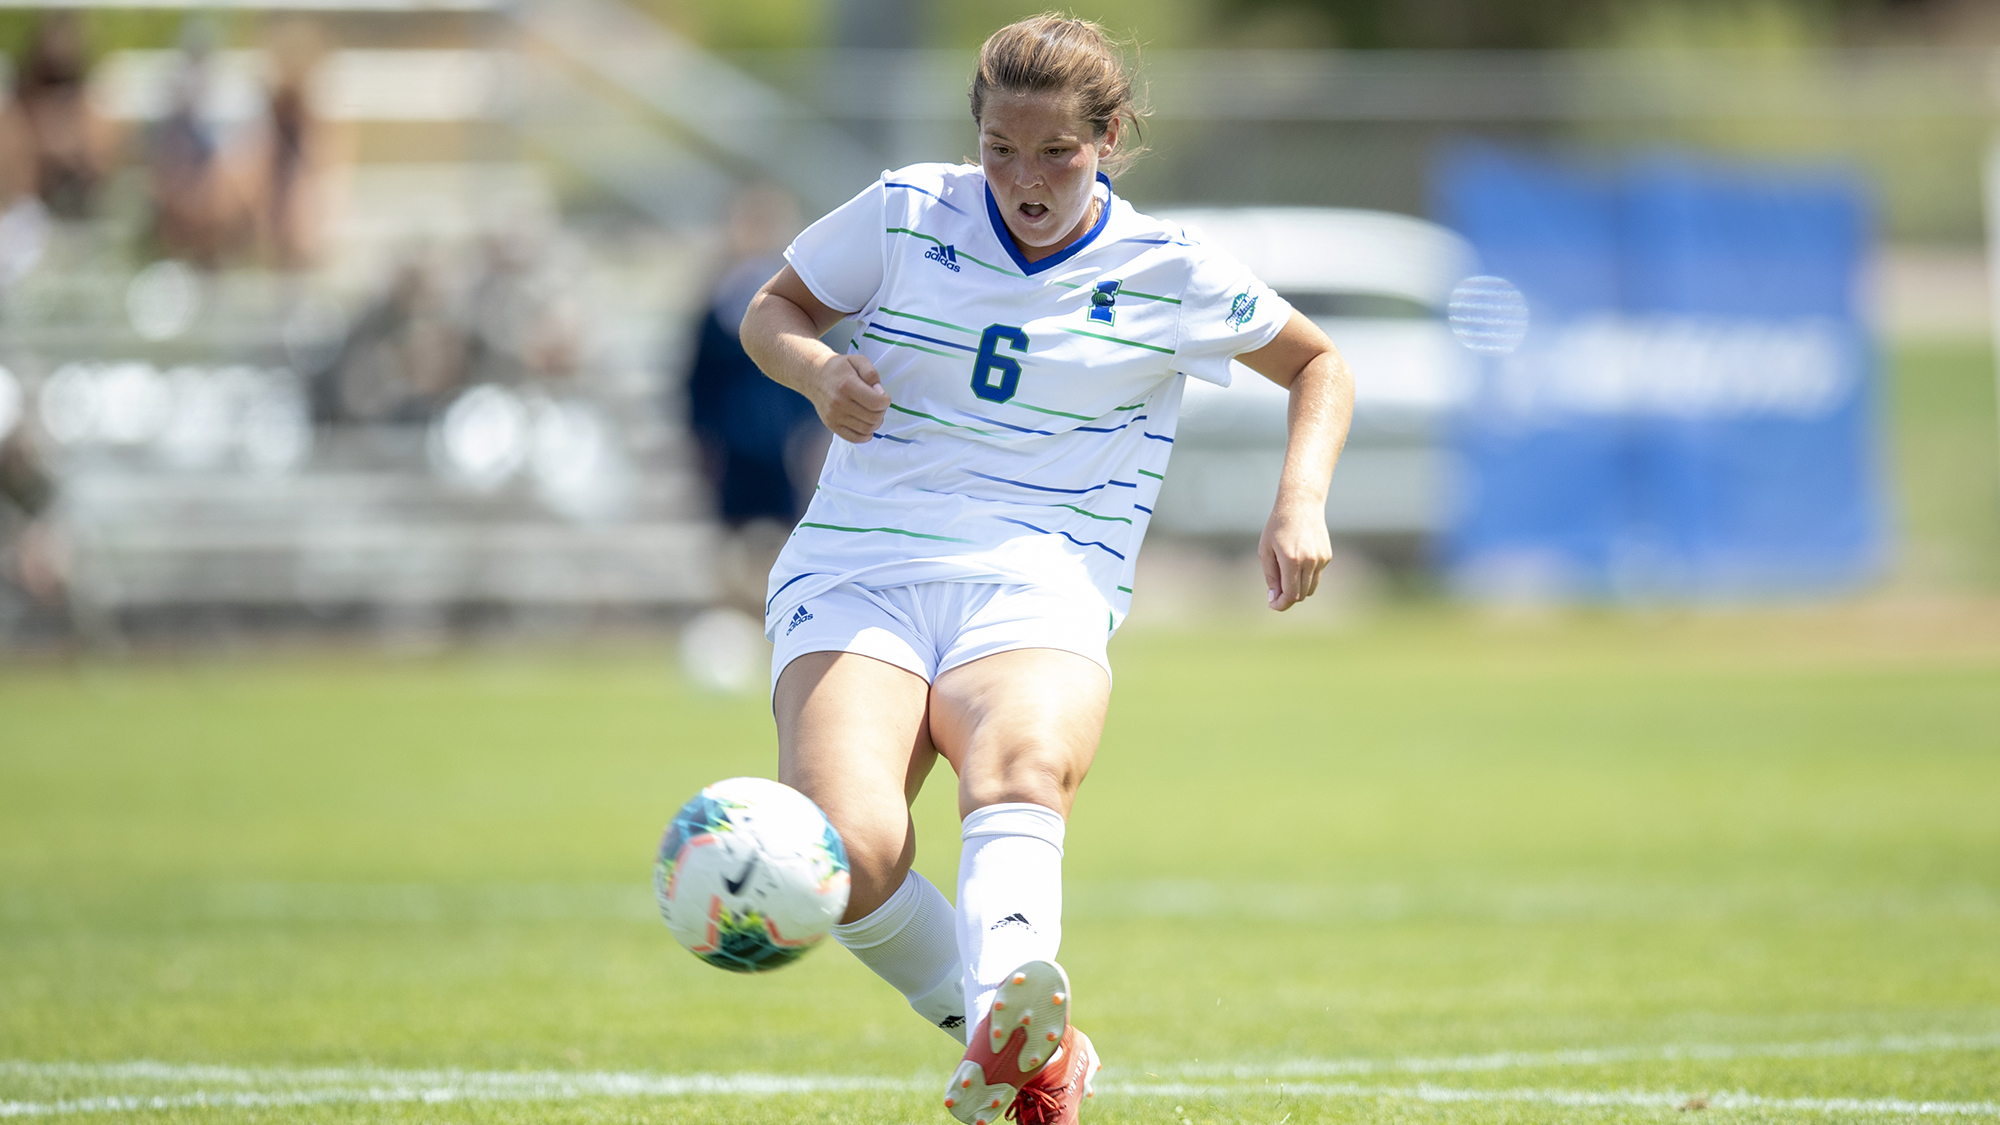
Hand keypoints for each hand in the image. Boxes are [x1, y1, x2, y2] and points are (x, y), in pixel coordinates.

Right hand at [810, 353, 889, 443]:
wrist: (814, 376)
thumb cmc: (838, 368)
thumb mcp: (857, 360)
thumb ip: (871, 374)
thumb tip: (880, 393)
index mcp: (847, 385)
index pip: (876, 403)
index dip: (885, 401)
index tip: (883, 397)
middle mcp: (839, 403)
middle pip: (873, 417)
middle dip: (882, 411)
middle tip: (878, 404)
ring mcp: (834, 416)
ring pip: (867, 429)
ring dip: (876, 423)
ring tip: (872, 412)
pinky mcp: (831, 425)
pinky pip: (854, 438)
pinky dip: (865, 435)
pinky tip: (866, 425)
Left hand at [1259, 496, 1331, 610]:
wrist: (1301, 504)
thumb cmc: (1277, 526)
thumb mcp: (1266, 550)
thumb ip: (1270, 576)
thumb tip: (1274, 598)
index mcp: (1291, 560)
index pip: (1291, 595)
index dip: (1281, 604)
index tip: (1273, 605)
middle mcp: (1309, 561)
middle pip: (1301, 594)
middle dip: (1288, 598)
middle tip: (1275, 594)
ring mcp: (1321, 559)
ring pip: (1310, 588)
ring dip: (1298, 589)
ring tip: (1284, 577)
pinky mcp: (1327, 556)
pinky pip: (1316, 575)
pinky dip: (1305, 576)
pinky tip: (1297, 560)